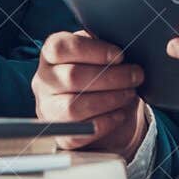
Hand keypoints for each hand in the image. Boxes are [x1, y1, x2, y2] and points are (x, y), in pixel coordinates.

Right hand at [32, 31, 149, 157]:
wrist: (96, 109)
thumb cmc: (98, 74)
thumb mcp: (98, 54)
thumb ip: (102, 46)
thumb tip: (123, 43)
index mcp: (50, 55)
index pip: (60, 47)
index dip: (93, 50)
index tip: (119, 55)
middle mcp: (43, 81)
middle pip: (72, 77)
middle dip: (111, 76)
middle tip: (135, 75)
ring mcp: (47, 109)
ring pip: (74, 106)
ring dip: (109, 99)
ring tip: (129, 93)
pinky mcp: (59, 134)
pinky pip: (81, 131)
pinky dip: (106, 122)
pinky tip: (120, 114)